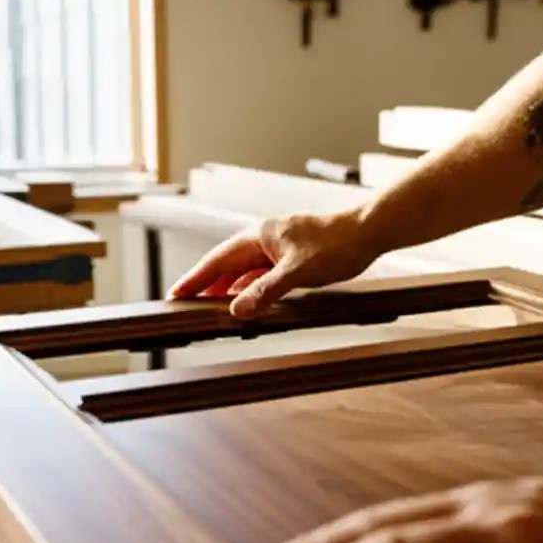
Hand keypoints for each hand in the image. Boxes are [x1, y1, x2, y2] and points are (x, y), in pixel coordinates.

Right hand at [167, 210, 379, 318]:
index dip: (195, 278)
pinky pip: (261, 275)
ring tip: (212, 310)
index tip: (175, 294)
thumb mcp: (297, 272)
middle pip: (226, 265)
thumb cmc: (336, 245)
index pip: (217, 260)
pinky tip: (249, 303)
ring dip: (228, 289)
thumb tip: (237, 310)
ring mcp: (277, 248)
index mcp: (257, 235)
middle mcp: (262, 239)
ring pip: (244, 271)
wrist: (367, 232)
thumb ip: (265, 291)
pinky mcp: (290, 257)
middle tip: (186, 306)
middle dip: (206, 285)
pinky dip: (250, 289)